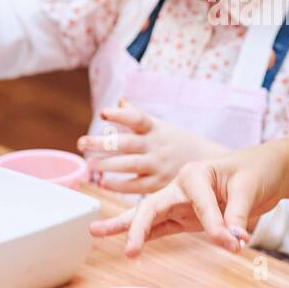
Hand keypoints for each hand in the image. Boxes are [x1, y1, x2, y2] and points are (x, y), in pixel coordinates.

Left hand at [78, 101, 226, 194]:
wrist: (207, 165)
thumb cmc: (177, 143)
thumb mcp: (161, 127)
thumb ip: (138, 116)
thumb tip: (120, 101)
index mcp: (156, 128)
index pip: (137, 118)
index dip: (120, 115)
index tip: (103, 112)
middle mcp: (156, 145)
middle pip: (127, 142)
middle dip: (102, 142)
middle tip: (81, 142)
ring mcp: (157, 165)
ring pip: (129, 164)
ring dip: (107, 165)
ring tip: (89, 163)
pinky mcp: (159, 184)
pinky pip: (136, 186)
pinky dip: (119, 185)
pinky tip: (103, 182)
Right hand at [89, 137, 288, 254]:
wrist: (266, 172)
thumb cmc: (256, 172)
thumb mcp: (250, 188)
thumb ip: (237, 214)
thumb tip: (234, 240)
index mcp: (196, 173)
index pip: (198, 204)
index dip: (215, 226)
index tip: (235, 243)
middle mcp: (183, 187)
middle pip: (153, 207)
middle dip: (139, 228)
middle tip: (129, 249)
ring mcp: (181, 203)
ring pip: (148, 217)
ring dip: (125, 228)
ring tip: (94, 232)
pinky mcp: (186, 218)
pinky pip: (162, 229)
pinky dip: (145, 237)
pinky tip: (127, 245)